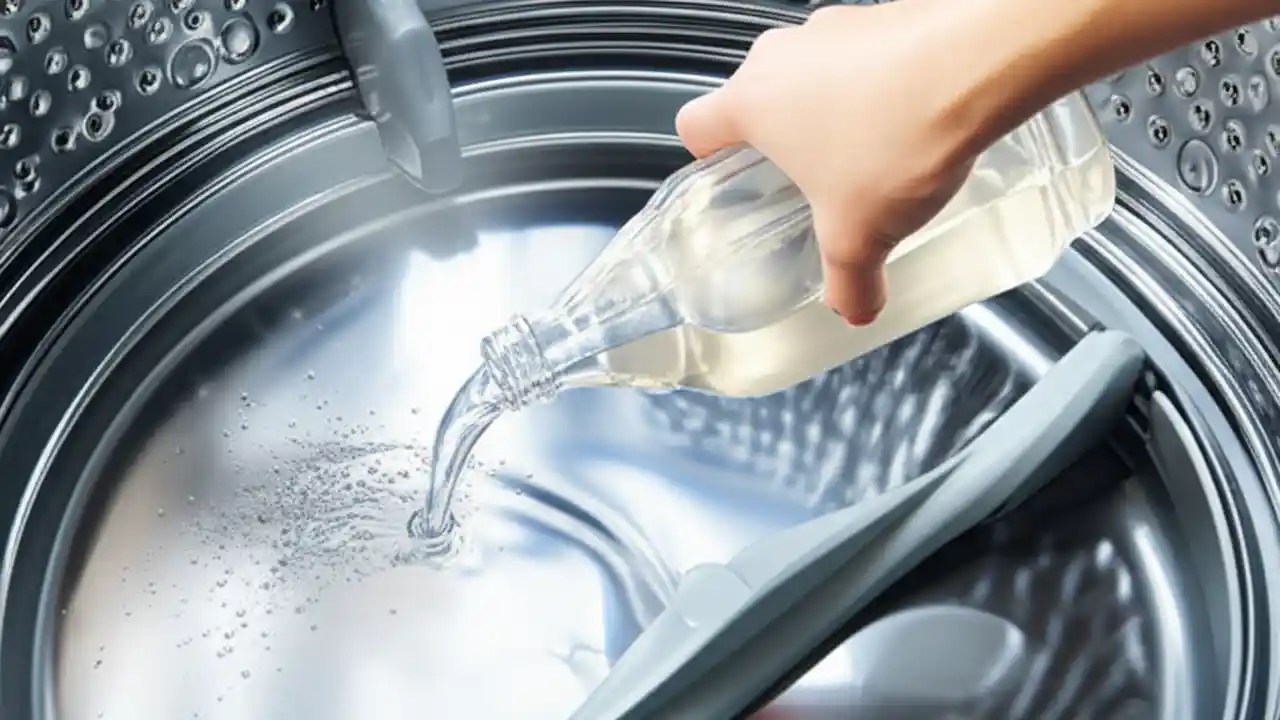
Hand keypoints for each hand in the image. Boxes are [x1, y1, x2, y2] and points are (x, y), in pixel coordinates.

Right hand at [675, 1, 984, 325]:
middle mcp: (784, 54)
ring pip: (815, 72)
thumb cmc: (897, 137)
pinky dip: (882, 83)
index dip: (709, 158)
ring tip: (878, 154)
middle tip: (818, 182)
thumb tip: (852, 307)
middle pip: (759, 98)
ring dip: (835, 109)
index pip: (696, 124)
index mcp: (752, 102)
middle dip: (785, 140)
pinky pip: (868, 53)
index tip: (737, 179)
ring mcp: (835, 25)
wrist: (978, 64)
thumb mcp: (860, 237)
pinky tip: (916, 120)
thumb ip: (847, 283)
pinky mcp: (885, 14)